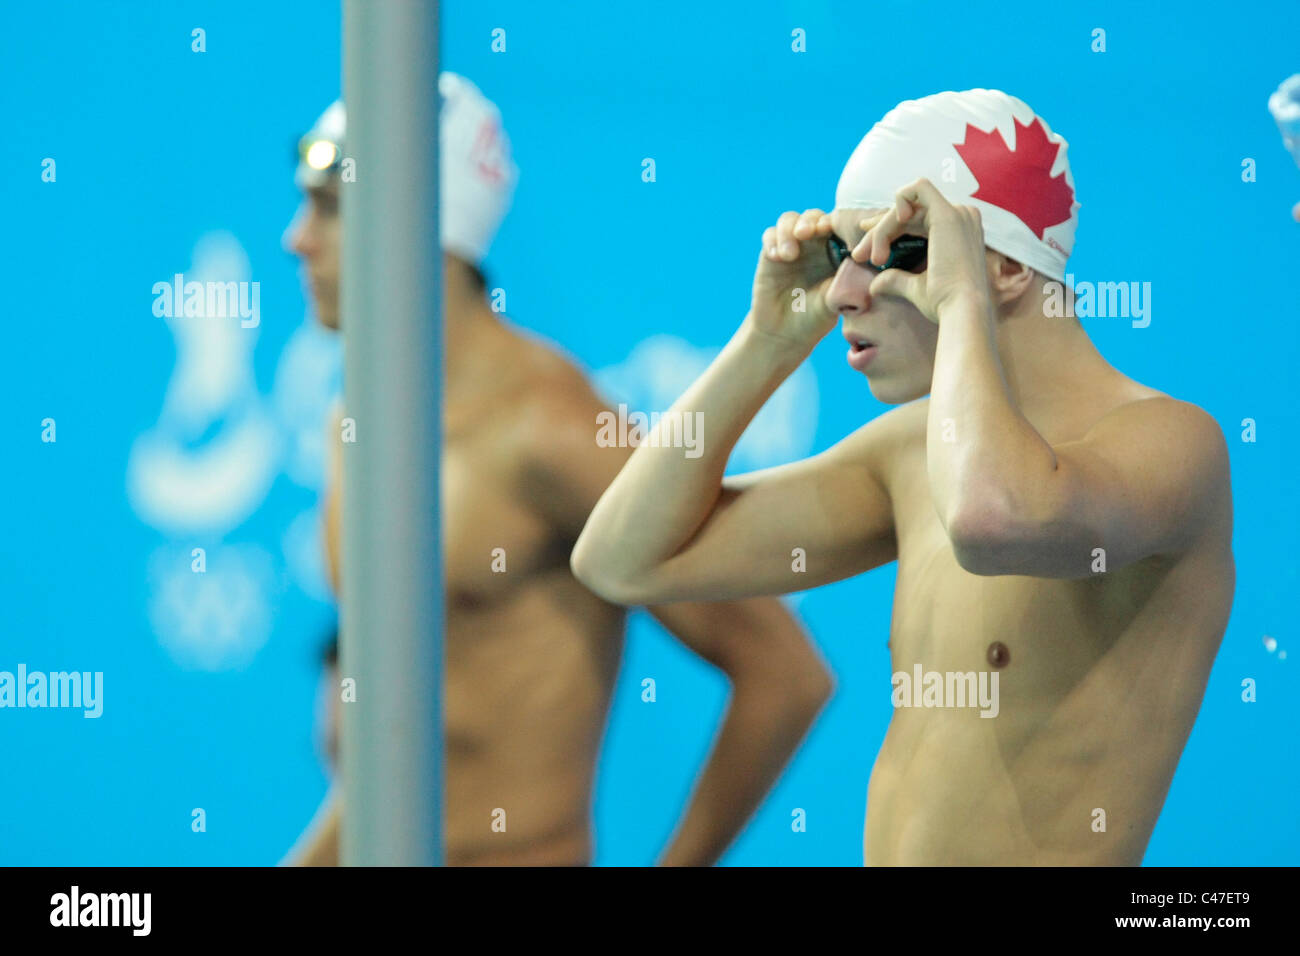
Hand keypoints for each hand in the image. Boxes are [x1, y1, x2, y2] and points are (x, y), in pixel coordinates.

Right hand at [748, 208, 839, 349]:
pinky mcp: (770, 253)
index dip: (835, 223)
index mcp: (836, 250)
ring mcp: (792, 246)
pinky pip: (770, 235)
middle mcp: (814, 244)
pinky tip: (777, 257)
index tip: (832, 231)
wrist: (785, 332)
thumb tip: (862, 266)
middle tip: (807, 233)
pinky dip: (773, 241)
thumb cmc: (815, 317)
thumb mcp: (835, 301)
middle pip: (814, 217)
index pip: (838, 226)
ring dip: (789, 230)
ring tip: (789, 254)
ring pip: (790, 220)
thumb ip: (845, 281)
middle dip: (811, 221)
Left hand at [851, 178, 992, 323]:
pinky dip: (898, 199)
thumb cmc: (944, 304)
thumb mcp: (916, 288)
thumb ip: (896, 280)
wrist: (960, 311)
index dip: (888, 227)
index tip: (866, 247)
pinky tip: (883, 226)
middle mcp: (961, 218)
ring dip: (883, 227)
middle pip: (910, 213)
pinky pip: (917, 190)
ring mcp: (957, 213)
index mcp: (958, 232)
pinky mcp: (948, 213)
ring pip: (909, 206)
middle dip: (879, 231)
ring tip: (872, 257)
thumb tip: (875, 285)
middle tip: (859, 255)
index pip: (917, 219)